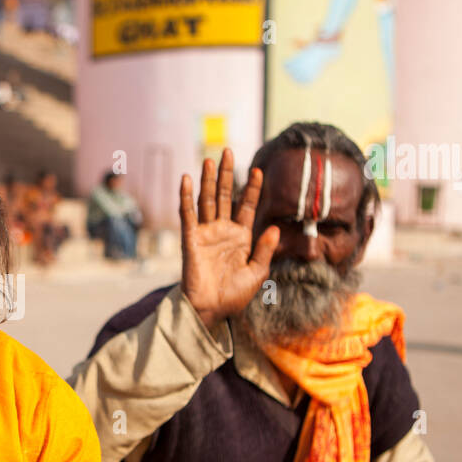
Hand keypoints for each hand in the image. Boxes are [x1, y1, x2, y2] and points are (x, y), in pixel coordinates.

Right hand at [179, 148, 278, 331]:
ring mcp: (206, 233)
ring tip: (210, 159)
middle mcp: (222, 230)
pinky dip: (187, 196)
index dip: (252, 189)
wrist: (210, 310)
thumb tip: (274, 227)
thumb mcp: (257, 272)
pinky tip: (188, 179)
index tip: (259, 170)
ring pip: (207, 200)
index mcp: (241, 237)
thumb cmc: (233, 295)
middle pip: (225, 196)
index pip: (247, 206)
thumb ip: (265, 249)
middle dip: (227, 174)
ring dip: (208, 180)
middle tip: (228, 151)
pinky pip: (188, 214)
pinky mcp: (190, 239)